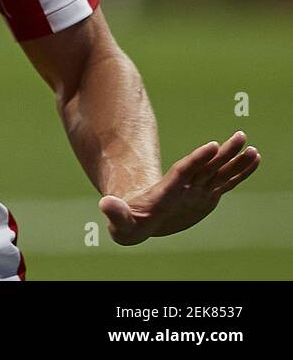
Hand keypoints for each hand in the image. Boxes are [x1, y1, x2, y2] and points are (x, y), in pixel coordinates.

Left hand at [99, 131, 260, 245]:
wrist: (138, 220)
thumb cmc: (129, 223)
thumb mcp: (121, 222)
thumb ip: (116, 213)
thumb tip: (106, 203)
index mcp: (166, 191)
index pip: (183, 171)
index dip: (197, 159)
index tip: (212, 146)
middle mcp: (183, 187)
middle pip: (205, 166)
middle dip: (222, 153)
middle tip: (240, 136)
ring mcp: (196, 190)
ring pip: (218, 172)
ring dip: (235, 161)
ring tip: (251, 148)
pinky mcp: (205, 197)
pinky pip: (225, 183)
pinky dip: (240, 173)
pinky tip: (254, 161)